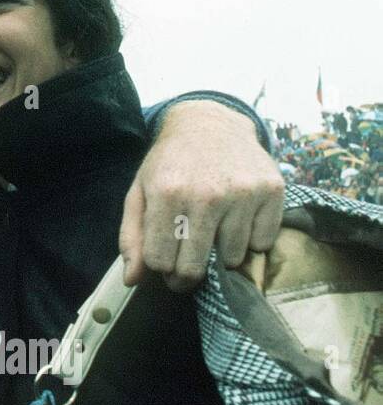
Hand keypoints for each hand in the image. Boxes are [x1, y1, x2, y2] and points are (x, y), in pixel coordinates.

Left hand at [120, 100, 282, 291]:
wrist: (209, 124)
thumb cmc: (169, 163)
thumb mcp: (140, 192)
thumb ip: (132, 237)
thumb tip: (132, 280)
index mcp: (167, 193)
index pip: (160, 261)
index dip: (160, 268)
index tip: (164, 263)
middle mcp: (207, 194)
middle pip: (194, 268)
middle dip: (186, 275)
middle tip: (186, 265)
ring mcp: (243, 193)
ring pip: (232, 260)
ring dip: (220, 255)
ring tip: (212, 232)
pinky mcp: (272, 191)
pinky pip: (262, 244)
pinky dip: (250, 241)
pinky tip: (238, 220)